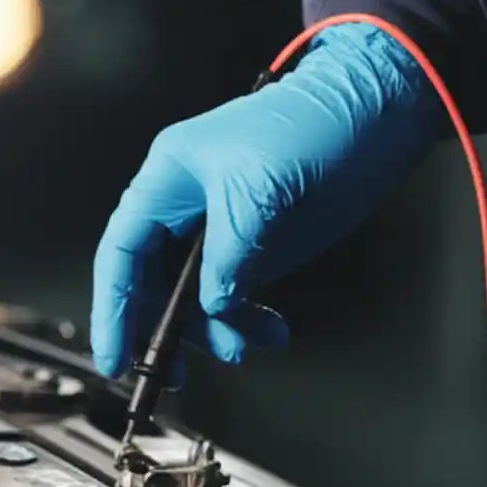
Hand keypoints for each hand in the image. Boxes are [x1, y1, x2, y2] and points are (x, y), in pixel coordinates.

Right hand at [89, 23, 439, 377]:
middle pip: (150, 282)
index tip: (114, 357)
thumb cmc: (309, 127)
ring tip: (245, 344)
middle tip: (173, 374)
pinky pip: (233, 294)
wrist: (374, 113)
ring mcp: (217, 227)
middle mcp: (182, 206)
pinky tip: (270, 330)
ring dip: (214, 329)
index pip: (120, 253)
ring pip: (193, 296)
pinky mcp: (252, 244)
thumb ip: (229, 259)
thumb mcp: (259, 194)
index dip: (112, 308)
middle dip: (162, 329)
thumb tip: (213, 307)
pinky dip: (247, 318)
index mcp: (165, 180)